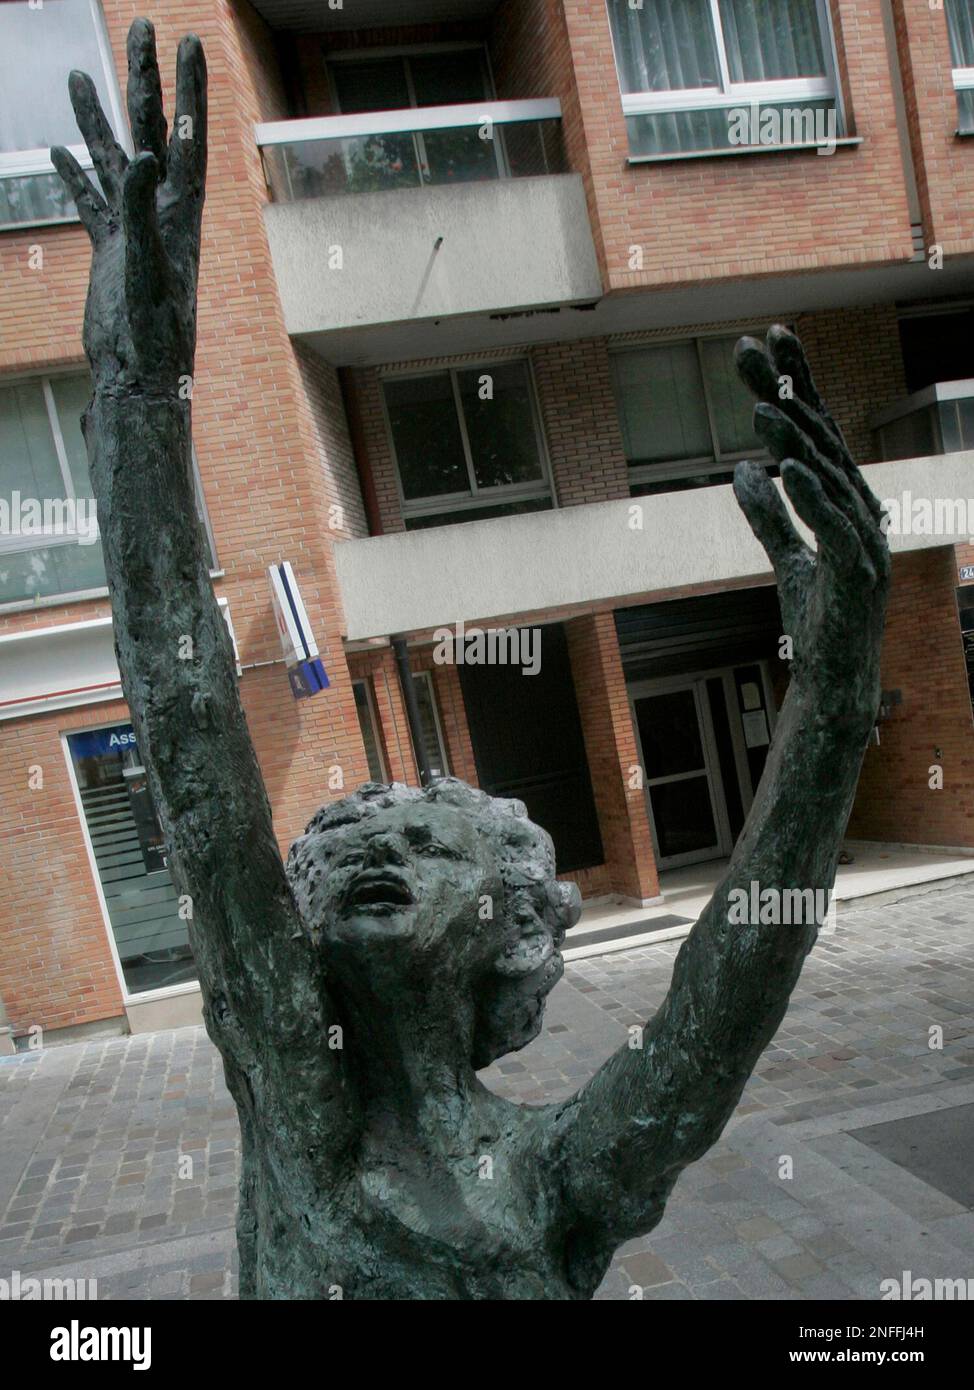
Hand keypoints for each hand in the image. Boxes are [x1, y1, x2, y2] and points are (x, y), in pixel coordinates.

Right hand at [51, 19, 205, 396]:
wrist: (140, 377)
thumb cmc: (153, 333)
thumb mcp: (147, 267)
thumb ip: (142, 211)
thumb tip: (143, 155)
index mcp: (179, 211)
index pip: (185, 134)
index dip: (188, 87)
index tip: (189, 39)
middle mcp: (160, 212)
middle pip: (150, 130)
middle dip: (144, 78)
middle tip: (140, 25)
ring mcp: (134, 230)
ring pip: (113, 159)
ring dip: (97, 118)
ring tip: (77, 74)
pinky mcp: (112, 252)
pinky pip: (92, 202)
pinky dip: (77, 175)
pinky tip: (60, 150)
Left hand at [733, 326, 889, 717]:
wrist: (834, 684)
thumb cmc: (817, 623)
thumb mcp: (785, 561)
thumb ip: (767, 516)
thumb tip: (744, 470)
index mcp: (845, 504)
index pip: (816, 431)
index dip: (796, 384)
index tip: (768, 340)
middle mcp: (862, 513)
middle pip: (820, 439)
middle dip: (786, 391)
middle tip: (751, 347)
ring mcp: (865, 543)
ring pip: (827, 478)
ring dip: (794, 439)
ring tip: (761, 407)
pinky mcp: (857, 576)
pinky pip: (834, 528)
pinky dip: (811, 496)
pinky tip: (786, 466)